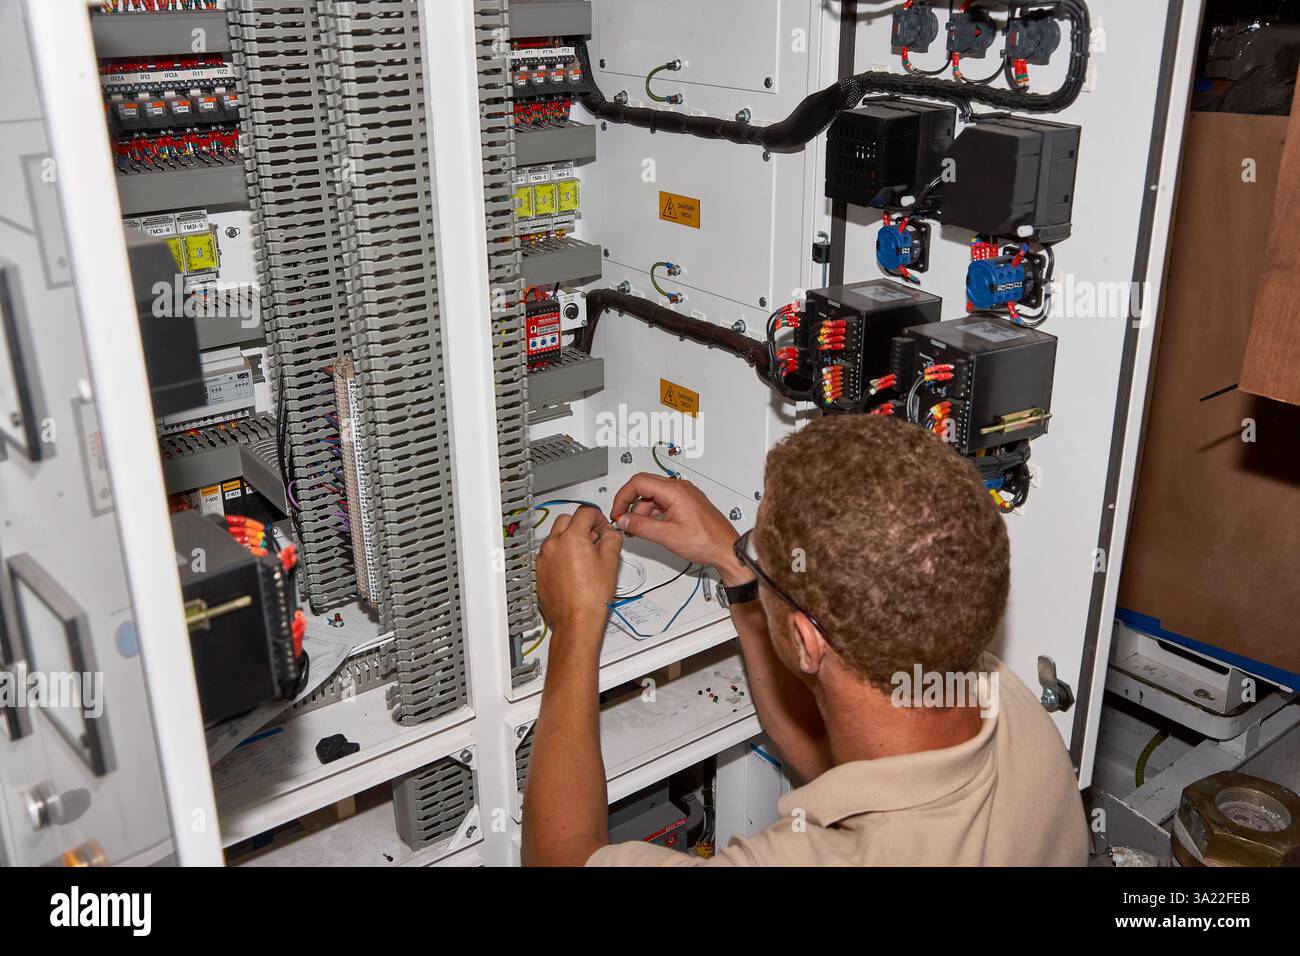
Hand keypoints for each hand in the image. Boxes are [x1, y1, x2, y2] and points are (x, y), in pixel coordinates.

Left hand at [536, 506, 622, 642]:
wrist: (576, 621)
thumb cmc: (591, 597)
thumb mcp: (611, 562)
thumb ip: (612, 539)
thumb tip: (610, 534)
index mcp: (572, 537)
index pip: (585, 512)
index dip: (598, 518)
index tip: (603, 528)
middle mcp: (553, 544)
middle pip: (567, 519)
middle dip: (581, 525)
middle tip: (594, 539)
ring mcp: (543, 558)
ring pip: (556, 536)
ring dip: (569, 539)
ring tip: (585, 556)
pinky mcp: (539, 571)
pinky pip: (549, 553)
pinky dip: (560, 554)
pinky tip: (574, 568)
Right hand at [609, 473, 753, 586]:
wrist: (726, 549)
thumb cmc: (706, 541)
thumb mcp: (667, 536)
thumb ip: (641, 526)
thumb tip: (624, 519)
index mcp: (675, 491)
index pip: (639, 482)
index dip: (623, 496)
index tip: (617, 512)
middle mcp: (680, 488)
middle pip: (645, 486)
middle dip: (630, 503)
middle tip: (622, 519)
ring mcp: (685, 495)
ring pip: (654, 495)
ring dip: (641, 510)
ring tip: (636, 529)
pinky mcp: (687, 503)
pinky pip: (664, 502)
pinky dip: (653, 513)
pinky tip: (650, 527)